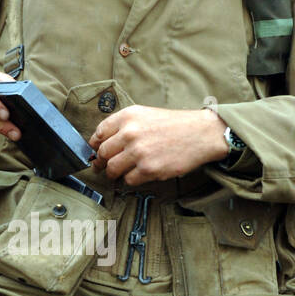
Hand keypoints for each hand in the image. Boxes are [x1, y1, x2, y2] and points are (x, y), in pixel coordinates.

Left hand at [89, 105, 228, 185]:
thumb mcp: (145, 114)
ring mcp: (138, 152)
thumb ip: (123, 126)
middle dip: (101, 162)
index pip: (98, 134)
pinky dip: (131, 180)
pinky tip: (139, 174)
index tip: (96, 151)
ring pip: (112, 169)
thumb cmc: (173, 125)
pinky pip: (128, 180)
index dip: (95, 146)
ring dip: (114, 174)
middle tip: (103, 167)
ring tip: (119, 173)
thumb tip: (102, 143)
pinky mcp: (148, 169)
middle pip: (102, 153)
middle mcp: (130, 133)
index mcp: (128, 116)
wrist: (199, 134)